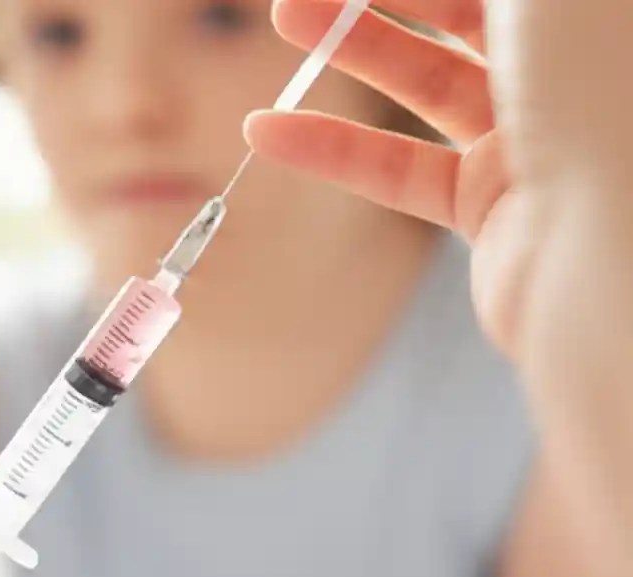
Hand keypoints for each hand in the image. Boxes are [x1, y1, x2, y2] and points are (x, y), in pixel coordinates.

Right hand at [244, 0, 632, 483]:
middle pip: (467, 14)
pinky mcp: (493, 207)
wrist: (615, 258)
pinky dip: (335, 150)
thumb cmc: (604, 95)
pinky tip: (271, 132)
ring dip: (353, 52)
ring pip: (431, 85)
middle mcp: (578, 70)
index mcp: (603, 13)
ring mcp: (536, 139)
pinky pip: (403, 169)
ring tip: (288, 18)